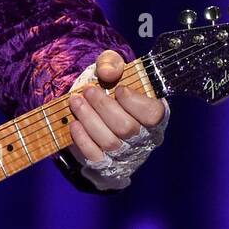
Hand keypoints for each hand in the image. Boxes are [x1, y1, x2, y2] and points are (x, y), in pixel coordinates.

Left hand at [68, 50, 168, 180]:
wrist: (97, 117)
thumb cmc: (110, 92)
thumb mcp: (113, 71)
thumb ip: (112, 63)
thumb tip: (107, 72)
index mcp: (155, 117)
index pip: (153, 114)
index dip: (135, 102)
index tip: (119, 89)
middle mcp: (144, 139)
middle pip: (127, 127)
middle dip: (104, 107)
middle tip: (88, 91)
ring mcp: (126, 155)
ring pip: (110, 142)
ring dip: (89, 119)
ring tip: (75, 102)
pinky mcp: (107, 165)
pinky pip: (95, 155)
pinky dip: (82, 139)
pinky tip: (73, 123)